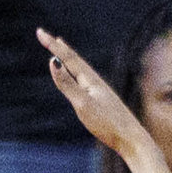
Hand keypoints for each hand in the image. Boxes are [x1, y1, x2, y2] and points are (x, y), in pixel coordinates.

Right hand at [38, 29, 149, 156]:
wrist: (132, 140)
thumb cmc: (107, 124)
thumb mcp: (82, 104)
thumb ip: (67, 84)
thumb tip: (52, 61)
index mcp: (90, 80)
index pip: (67, 57)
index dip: (52, 45)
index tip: (39, 32)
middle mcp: (95, 82)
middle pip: (74, 60)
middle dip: (58, 47)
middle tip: (45, 36)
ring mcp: (99, 91)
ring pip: (79, 69)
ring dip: (67, 57)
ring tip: (61, 48)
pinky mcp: (102, 101)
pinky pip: (84, 80)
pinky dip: (75, 73)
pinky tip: (77, 76)